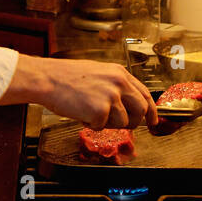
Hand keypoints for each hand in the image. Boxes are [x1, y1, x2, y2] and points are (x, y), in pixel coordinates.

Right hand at [0, 54, 158, 129]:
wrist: (47, 78)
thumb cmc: (66, 76)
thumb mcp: (98, 73)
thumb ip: (115, 86)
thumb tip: (127, 105)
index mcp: (120, 73)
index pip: (145, 94)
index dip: (152, 110)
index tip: (153, 120)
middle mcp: (119, 83)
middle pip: (141, 110)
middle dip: (135, 122)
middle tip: (125, 126)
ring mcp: (110, 97)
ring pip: (123, 122)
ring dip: (108, 124)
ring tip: (90, 113)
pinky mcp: (100, 111)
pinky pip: (102, 127)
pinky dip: (91, 125)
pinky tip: (80, 113)